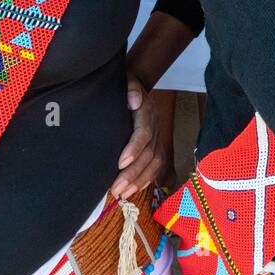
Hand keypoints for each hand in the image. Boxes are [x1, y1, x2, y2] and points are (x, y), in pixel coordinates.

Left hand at [111, 76, 166, 198]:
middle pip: (149, 154)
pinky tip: (132, 190)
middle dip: (133, 173)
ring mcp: (158, 138)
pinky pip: (155, 166)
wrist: (137, 86)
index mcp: (148, 112)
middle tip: (116, 188)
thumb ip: (130, 88)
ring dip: (139, 181)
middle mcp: (156, 127)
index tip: (120, 163)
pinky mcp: (156, 146)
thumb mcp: (127, 81)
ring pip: (154, 163)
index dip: (134, 149)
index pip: (144, 133)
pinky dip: (145, 180)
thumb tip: (133, 101)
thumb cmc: (127, 86)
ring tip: (122, 194)